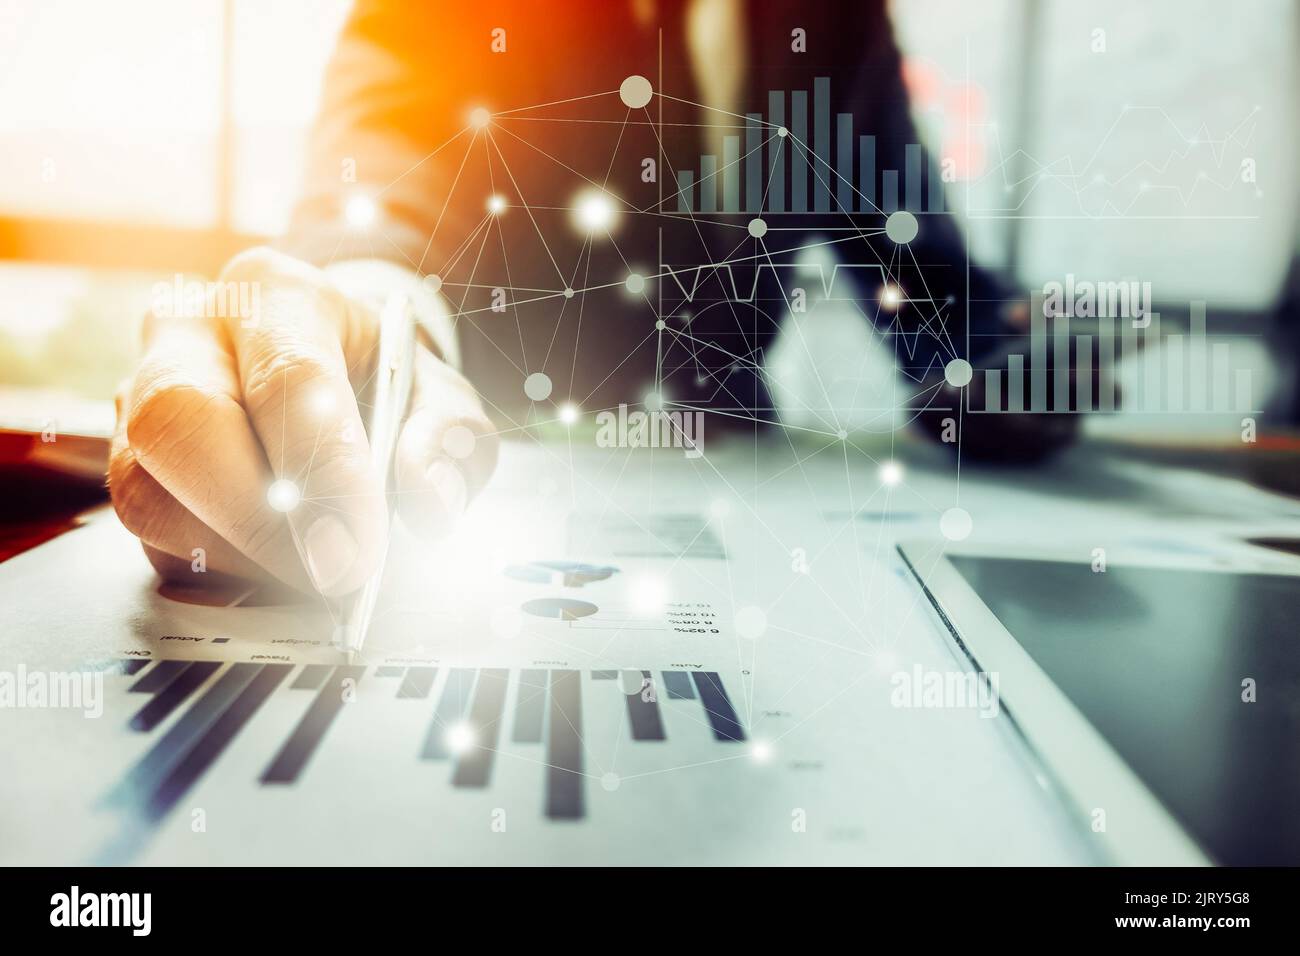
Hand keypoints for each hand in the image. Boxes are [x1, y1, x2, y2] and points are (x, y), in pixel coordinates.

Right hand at [109, 248, 496, 596]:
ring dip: (235, 554)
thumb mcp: (438, 396)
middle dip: (258, 519)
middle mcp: (188, 333)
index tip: (358, 548)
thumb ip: (447, 441)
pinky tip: (273, 570)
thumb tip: (427, 501)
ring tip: (311, 575)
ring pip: (147, 489)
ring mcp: (137, 396)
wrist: (332, 369)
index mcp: (276, 295)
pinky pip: (148, 534)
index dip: (325, 472)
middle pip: (181, 421)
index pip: (288, 378)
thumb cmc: (381, 379)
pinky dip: (213, 569)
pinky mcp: (126, 464)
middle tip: (328, 576)